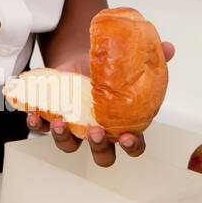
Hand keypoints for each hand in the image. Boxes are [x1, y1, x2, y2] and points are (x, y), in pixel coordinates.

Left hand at [26, 41, 175, 166]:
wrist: (82, 57)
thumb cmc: (112, 67)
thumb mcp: (133, 61)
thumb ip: (153, 57)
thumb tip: (168, 48)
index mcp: (124, 124)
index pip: (134, 145)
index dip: (132, 146)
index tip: (127, 137)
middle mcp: (100, 131)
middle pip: (102, 154)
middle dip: (98, 148)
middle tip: (93, 132)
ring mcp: (75, 126)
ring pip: (69, 145)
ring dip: (63, 138)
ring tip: (59, 122)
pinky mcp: (52, 114)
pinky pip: (42, 127)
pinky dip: (37, 124)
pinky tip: (33, 114)